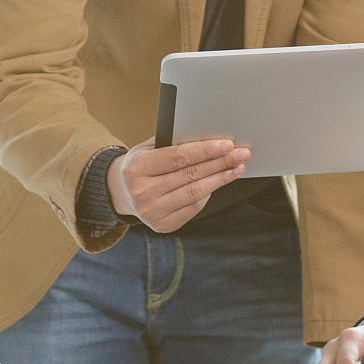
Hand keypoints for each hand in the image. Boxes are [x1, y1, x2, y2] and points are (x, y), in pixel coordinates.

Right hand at [109, 136, 248, 232]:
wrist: (122, 192)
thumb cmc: (141, 164)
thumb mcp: (148, 148)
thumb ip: (172, 143)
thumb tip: (209, 138)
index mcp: (136, 168)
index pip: (177, 158)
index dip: (205, 151)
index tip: (227, 145)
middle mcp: (142, 192)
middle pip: (190, 175)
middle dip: (219, 163)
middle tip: (241, 154)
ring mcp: (152, 212)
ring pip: (195, 193)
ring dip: (220, 179)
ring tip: (237, 167)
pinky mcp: (162, 225)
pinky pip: (193, 207)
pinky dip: (208, 193)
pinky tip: (219, 181)